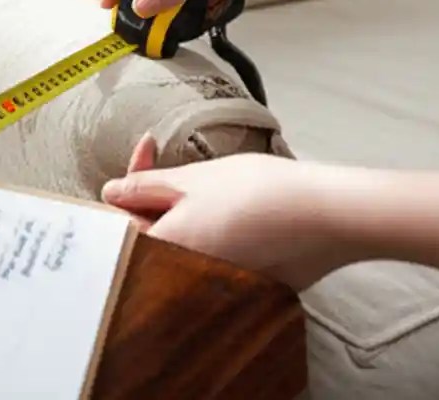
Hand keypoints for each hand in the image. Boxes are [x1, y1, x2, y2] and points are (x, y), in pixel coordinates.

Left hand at [101, 135, 359, 289]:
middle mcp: (181, 280)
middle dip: (150, 199)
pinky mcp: (240, 288)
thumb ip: (143, 187)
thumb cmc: (258, 191)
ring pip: (179, 248)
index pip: (120, 227)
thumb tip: (109, 193)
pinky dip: (209, 231)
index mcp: (163, 252)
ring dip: (179, 212)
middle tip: (167, 160)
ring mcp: (211, 288)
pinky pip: (208, 259)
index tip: (149, 149)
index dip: (126, 187)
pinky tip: (229, 206)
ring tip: (203, 182)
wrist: (330, 215)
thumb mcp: (191, 180)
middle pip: (148, 240)